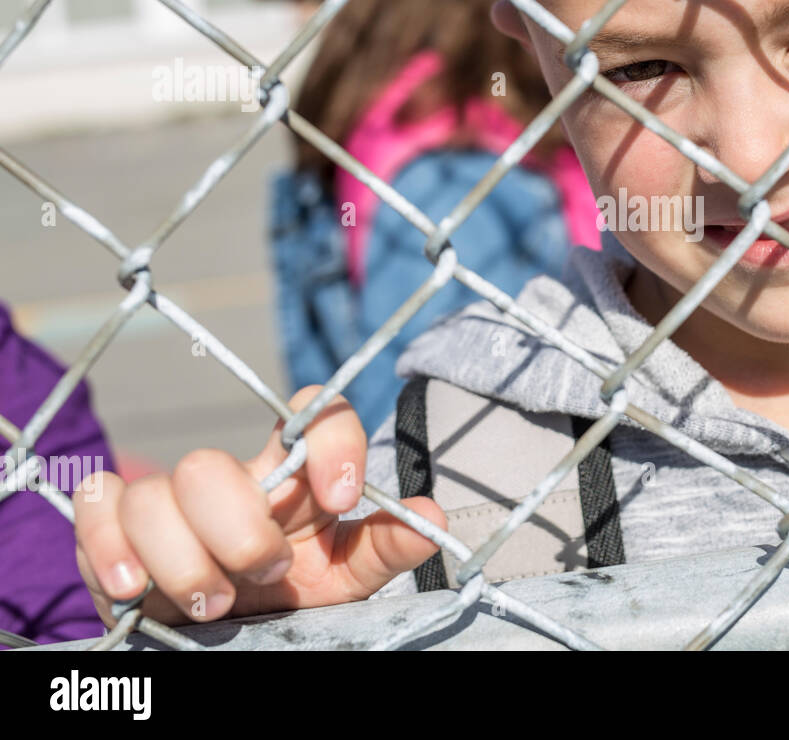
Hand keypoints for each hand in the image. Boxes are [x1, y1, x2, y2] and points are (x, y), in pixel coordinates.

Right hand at [72, 386, 444, 628]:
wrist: (225, 631)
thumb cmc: (288, 594)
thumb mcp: (343, 578)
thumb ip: (383, 548)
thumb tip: (433, 517)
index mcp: (289, 479)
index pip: (311, 415)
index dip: (329, 442)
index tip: (342, 497)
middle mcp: (228, 480)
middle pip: (211, 464)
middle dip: (239, 531)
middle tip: (266, 575)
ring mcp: (166, 501)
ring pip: (156, 491)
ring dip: (184, 558)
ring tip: (214, 605)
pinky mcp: (115, 528)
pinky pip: (97, 504)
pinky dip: (108, 546)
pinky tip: (133, 588)